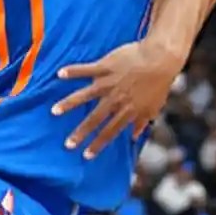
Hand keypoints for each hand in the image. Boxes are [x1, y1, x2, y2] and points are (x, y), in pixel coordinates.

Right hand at [53, 40, 182, 157]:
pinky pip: (87, 70)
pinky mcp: (105, 66)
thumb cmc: (160, 81)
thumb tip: (135, 136)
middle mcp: (116, 99)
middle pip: (95, 118)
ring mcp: (109, 82)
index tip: (86, 155)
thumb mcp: (155, 106)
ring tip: (55, 111)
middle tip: (68, 144)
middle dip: (81, 132)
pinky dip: (73, 71)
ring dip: (69, 104)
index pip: (110, 131)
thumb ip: (143, 121)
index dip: (98, 144)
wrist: (161, 58)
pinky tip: (60, 74)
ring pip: (86, 95)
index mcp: (128, 110)